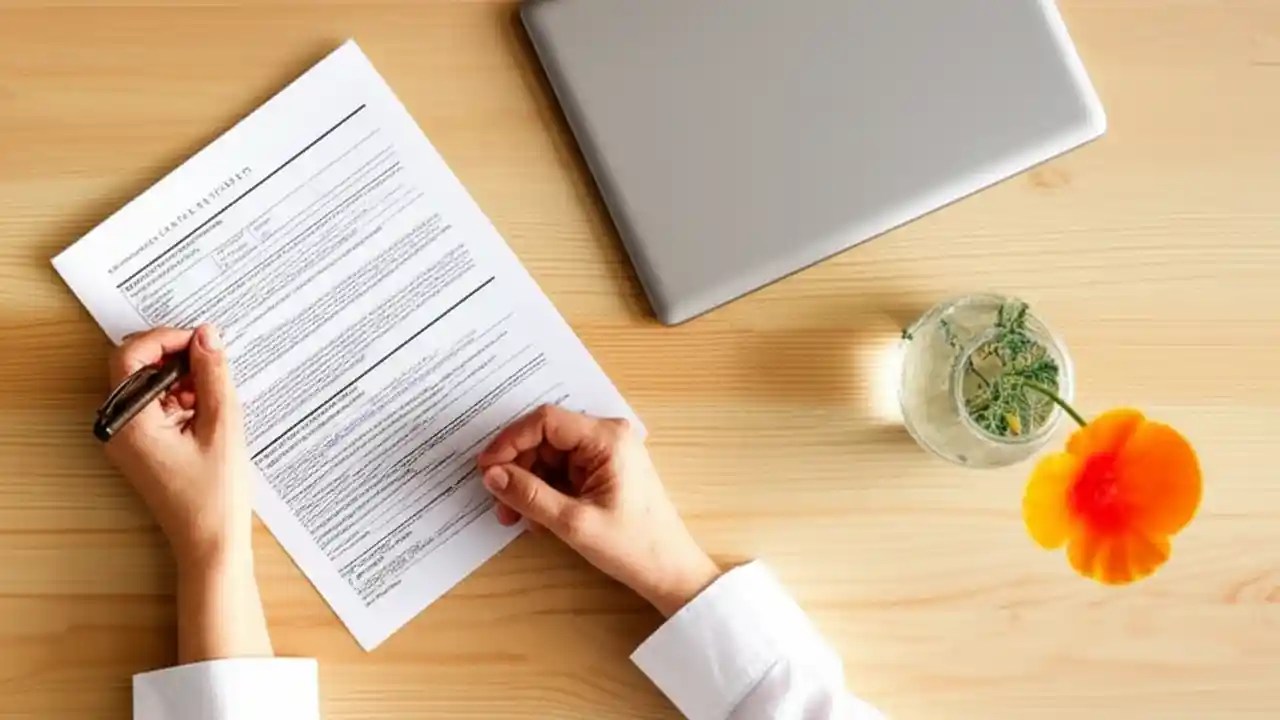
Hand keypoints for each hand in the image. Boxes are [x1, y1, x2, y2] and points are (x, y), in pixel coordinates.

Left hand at [104, 325, 252, 565]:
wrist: (211, 543)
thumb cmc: (215, 495)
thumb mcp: (223, 427)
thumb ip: (214, 376)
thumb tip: (208, 335)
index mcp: (129, 422)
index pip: (130, 357)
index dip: (166, 339)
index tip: (202, 340)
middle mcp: (118, 428)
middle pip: (135, 367)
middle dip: (175, 358)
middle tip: (213, 364)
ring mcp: (128, 438)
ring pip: (146, 384)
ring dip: (180, 379)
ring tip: (214, 397)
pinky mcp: (142, 445)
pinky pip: (154, 405)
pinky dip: (180, 398)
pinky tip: (207, 412)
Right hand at [477, 405, 720, 615]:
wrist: (670, 571)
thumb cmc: (633, 546)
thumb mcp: (573, 522)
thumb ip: (530, 495)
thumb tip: (492, 475)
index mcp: (607, 438)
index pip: (545, 420)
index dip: (510, 440)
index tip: (486, 468)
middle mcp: (607, 437)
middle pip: (545, 438)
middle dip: (517, 468)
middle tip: (497, 500)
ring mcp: (606, 453)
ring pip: (549, 456)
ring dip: (527, 484)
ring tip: (515, 518)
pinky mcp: (603, 471)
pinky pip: (562, 471)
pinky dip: (543, 491)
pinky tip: (536, 519)